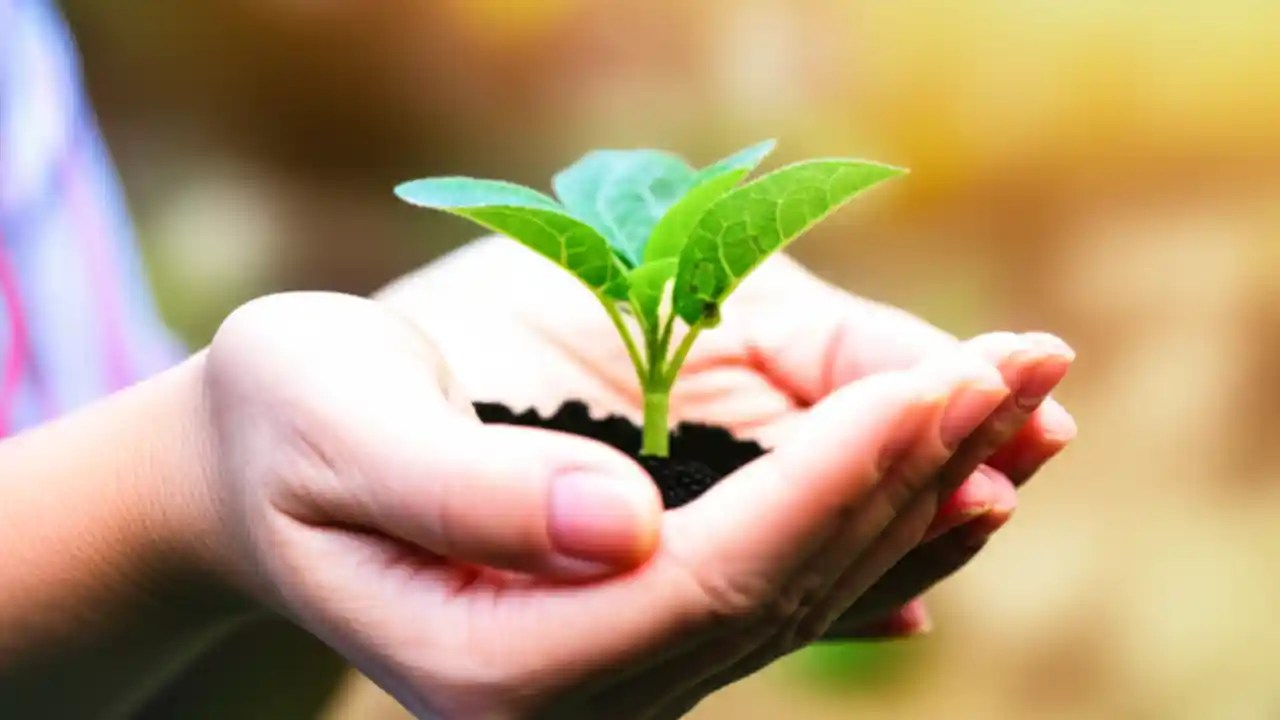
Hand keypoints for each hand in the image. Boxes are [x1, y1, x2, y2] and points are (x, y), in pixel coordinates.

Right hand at [197, 290, 1021, 717]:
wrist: (270, 468)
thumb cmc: (287, 430)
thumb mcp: (340, 434)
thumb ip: (470, 491)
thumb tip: (626, 527)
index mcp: (502, 660)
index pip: (710, 578)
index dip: (830, 479)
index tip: (931, 380)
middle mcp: (579, 687)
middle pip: (782, 589)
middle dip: (908, 470)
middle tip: (1020, 366)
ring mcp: (619, 662)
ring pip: (805, 589)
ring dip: (919, 487)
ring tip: (1018, 395)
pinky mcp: (645, 616)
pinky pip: (786, 580)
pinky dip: (878, 518)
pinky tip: (959, 476)